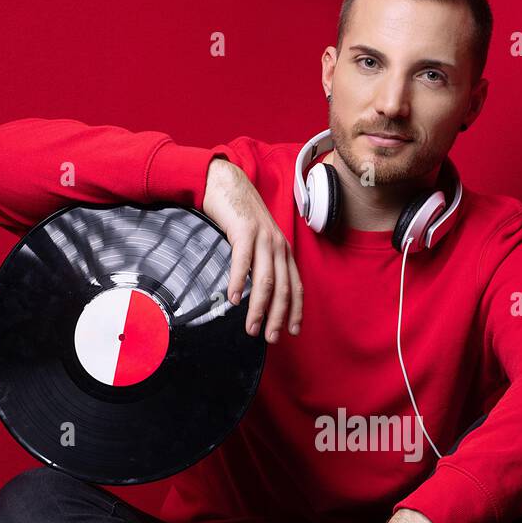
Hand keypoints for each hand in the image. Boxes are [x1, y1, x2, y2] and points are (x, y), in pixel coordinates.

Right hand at [203, 156, 302, 342]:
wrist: (226, 183)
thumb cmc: (239, 216)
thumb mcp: (257, 240)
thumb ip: (261, 262)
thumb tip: (257, 292)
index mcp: (283, 250)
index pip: (295, 285)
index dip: (296, 310)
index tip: (293, 331)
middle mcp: (277, 245)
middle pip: (282, 289)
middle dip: (277, 317)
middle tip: (270, 338)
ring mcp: (262, 238)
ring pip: (265, 280)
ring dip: (258, 308)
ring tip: (251, 328)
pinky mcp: (243, 230)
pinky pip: (243, 262)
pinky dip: (239, 282)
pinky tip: (234, 300)